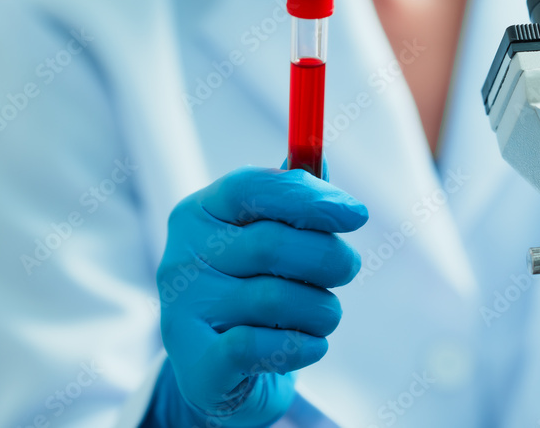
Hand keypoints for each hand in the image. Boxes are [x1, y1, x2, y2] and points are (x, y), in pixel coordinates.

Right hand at [151, 165, 366, 426]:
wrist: (224, 374)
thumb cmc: (256, 290)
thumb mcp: (270, 238)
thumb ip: (294, 201)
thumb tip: (323, 164)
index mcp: (198, 214)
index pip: (252, 188)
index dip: (311, 198)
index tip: (357, 214)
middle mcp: (181, 258)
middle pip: (271, 244)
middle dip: (329, 258)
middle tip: (348, 269)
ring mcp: (182, 313)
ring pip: (275, 299)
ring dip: (322, 309)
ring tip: (325, 314)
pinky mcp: (197, 365)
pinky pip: (261, 347)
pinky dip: (303, 346)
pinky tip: (310, 344)